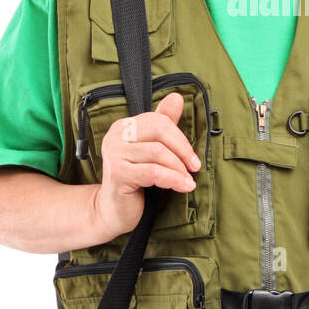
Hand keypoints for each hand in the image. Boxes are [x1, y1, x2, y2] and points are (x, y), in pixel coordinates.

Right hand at [91, 91, 200, 239]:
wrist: (114, 211)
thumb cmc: (135, 181)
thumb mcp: (151, 151)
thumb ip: (163, 125)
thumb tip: (176, 97)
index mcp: (124, 127)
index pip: (159, 120)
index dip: (181, 138)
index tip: (193, 158)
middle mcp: (116, 136)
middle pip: (159, 131)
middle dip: (182, 150)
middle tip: (194, 167)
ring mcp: (114, 153)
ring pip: (158, 153)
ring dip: (179, 168)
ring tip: (188, 181)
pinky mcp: (117, 173)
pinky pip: (153, 172)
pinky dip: (173, 179)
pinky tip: (184, 187)